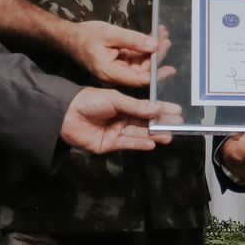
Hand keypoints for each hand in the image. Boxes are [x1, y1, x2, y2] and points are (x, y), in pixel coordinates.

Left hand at [61, 88, 179, 153]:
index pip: (146, 108)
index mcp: (123, 104)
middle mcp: (121, 118)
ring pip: (139, 134)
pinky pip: (128, 144)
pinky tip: (152, 143)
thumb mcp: (115, 99)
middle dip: (161, 123)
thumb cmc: (89, 101)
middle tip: (178, 125)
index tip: (177, 111)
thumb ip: (136, 106)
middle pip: (145, 122)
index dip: (161, 109)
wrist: (66, 114)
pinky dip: (140, 143)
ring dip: (154, 135)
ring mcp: (116, 132)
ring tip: (169, 135)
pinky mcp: (110, 144)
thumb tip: (157, 108)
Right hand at [64, 20, 168, 88]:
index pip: (140, 79)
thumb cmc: (86, 36)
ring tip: (162, 34)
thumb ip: (133, 40)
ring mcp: (117, 71)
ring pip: (141, 64)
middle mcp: (115, 76)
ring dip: (152, 50)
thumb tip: (155, 46)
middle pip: (143, 71)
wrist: (70, 37)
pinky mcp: (118, 64)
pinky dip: (144, 48)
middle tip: (166, 39)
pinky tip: (153, 37)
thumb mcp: (110, 34)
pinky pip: (135, 59)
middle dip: (156, 56)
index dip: (156, 73)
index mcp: (111, 73)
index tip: (169, 65)